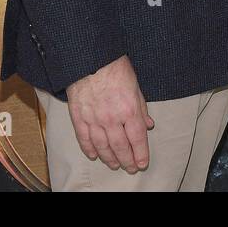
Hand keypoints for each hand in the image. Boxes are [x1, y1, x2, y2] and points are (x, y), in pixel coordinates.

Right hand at [64, 55, 154, 172]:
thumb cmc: (115, 68)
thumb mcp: (136, 86)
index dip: (141, 153)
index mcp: (129, 109)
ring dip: (109, 158)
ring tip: (115, 165)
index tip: (142, 162)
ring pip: (102, 146)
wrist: (90, 58)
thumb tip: (148, 124)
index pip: (138, 138)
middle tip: (130, 168)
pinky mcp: (79, 117)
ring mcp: (94, 119)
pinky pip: (84, 138)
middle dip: (127, 160)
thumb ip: (141, 107)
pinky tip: (94, 155)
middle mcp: (112, 118)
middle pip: (121, 146)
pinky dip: (89, 149)